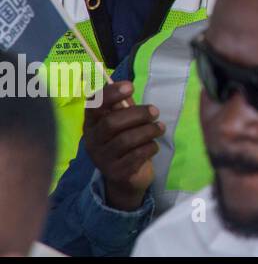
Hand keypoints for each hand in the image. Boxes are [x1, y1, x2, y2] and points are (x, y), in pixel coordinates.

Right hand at [83, 81, 162, 211]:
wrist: (127, 177)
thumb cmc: (127, 141)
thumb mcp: (125, 122)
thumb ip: (125, 106)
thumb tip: (128, 86)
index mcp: (92, 123)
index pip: (93, 104)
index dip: (110, 93)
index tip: (130, 87)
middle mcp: (92, 141)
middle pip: (111, 123)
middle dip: (138, 114)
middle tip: (155, 111)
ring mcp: (102, 159)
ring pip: (126, 140)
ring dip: (148, 130)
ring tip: (159, 128)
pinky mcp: (116, 173)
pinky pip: (136, 156)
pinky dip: (150, 147)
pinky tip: (153, 145)